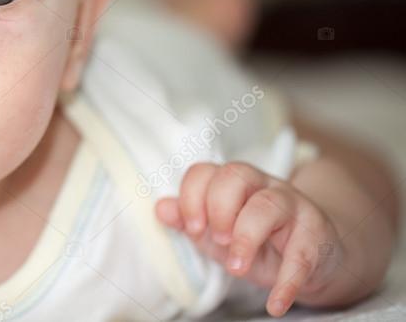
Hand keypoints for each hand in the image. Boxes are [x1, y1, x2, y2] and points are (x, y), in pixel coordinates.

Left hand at [155, 161, 341, 316]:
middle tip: (217, 241)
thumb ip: (189, 220)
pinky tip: (275, 304)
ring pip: (269, 205)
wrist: (314, 253)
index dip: (192, 197)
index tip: (192, 228)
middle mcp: (262, 185)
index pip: (205, 171)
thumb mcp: (217, 232)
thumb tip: (160, 208)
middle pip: (236, 175)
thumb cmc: (256, 239)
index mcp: (232, 182)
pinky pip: (303, 254)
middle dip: (219, 208)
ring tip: (236, 267)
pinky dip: (287, 282)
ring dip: (246, 238)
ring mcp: (292, 205)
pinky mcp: (316, 233)